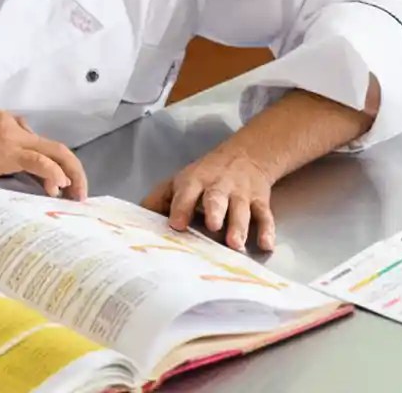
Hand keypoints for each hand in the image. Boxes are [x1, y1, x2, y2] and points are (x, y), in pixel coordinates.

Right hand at [0, 108, 86, 199]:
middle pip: (51, 144)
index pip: (33, 140)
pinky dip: (53, 175)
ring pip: (53, 151)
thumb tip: (15, 179)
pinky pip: (40, 162)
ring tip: (76, 195)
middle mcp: (7, 121)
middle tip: (79, 191)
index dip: (48, 163)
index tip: (55, 183)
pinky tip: (57, 189)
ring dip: (70, 174)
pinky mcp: (6, 151)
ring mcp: (8, 134)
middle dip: (70, 167)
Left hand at [141, 149, 275, 252]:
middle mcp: (219, 186)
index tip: (177, 224)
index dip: (181, 207)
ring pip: (242, 208)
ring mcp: (241, 194)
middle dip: (216, 210)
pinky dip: (267, 230)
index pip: (186, 192)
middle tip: (212, 225)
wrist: (247, 155)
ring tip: (235, 244)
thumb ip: (157, 200)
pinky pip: (264, 215)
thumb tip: (134, 223)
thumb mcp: (180, 181)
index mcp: (195, 181)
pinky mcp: (260, 200)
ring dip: (239, 226)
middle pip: (217, 196)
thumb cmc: (206, 176)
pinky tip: (266, 245)